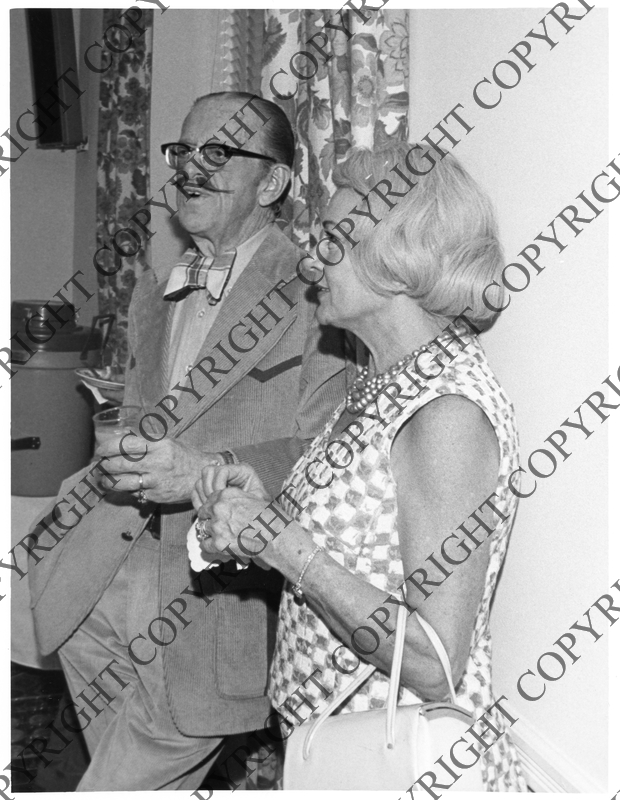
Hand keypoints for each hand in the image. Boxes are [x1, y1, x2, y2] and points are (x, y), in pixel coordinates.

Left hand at [96, 434, 223, 503]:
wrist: (202, 476)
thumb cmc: (184, 455)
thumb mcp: (167, 441)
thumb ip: (145, 438)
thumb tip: (121, 434)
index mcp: (159, 445)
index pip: (125, 444)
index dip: (107, 448)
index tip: (100, 450)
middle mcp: (157, 463)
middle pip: (119, 464)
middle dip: (105, 465)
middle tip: (101, 464)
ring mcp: (156, 481)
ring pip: (122, 482)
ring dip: (108, 481)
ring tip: (104, 478)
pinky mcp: (156, 496)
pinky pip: (134, 493)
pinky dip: (126, 490)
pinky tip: (124, 486)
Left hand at [191, 466, 279, 566]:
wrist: (275, 536)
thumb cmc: (269, 517)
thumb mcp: (252, 498)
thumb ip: (236, 499)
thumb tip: (228, 504)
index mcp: (226, 495)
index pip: (209, 499)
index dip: (212, 507)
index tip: (216, 513)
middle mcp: (218, 508)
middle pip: (202, 513)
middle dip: (208, 519)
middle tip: (217, 526)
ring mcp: (217, 526)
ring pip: (202, 529)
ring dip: (209, 533)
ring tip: (219, 536)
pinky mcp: (218, 544)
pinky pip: (204, 545)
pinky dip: (209, 547)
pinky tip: (218, 546)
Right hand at [192, 463, 268, 507]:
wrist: (260, 518)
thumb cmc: (260, 509)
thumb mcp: (259, 500)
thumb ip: (248, 496)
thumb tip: (227, 496)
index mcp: (242, 471)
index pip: (222, 471)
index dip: (218, 485)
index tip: (221, 497)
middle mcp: (228, 471)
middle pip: (208, 471)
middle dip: (209, 490)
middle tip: (214, 504)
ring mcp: (216, 479)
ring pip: (200, 482)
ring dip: (203, 497)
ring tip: (211, 509)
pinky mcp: (209, 489)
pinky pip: (195, 492)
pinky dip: (198, 501)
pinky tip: (205, 511)